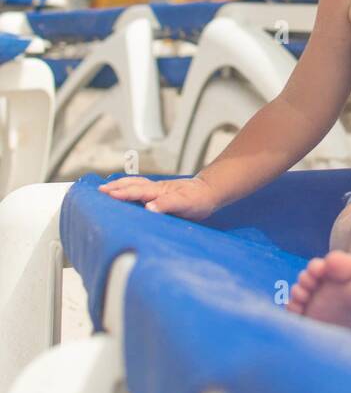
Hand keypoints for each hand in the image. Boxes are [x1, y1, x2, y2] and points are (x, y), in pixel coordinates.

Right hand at [97, 173, 219, 219]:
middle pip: (131, 185)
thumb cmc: (198, 199)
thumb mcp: (185, 204)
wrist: (209, 192)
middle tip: (99, 190)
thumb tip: (149, 208)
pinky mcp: (159, 194)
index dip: (122, 193)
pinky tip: (124, 193)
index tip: (107, 194)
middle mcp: (155, 189)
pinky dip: (128, 189)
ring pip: (134, 185)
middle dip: (115, 187)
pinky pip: (139, 189)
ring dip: (120, 186)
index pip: (136, 192)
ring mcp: (156, 190)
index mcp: (159, 191)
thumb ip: (167, 204)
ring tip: (106, 189)